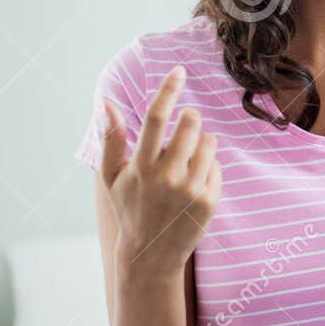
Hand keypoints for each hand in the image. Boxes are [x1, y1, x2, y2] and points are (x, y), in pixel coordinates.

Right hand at [100, 65, 221, 276]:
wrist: (150, 255)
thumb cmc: (130, 209)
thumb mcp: (112, 177)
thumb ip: (111, 139)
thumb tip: (106, 102)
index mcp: (140, 166)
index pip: (156, 118)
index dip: (169, 90)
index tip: (179, 71)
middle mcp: (166, 176)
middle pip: (191, 125)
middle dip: (191, 117)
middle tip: (187, 122)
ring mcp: (190, 189)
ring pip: (209, 143)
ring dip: (202, 142)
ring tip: (188, 158)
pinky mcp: (209, 201)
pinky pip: (218, 166)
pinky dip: (209, 166)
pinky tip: (195, 181)